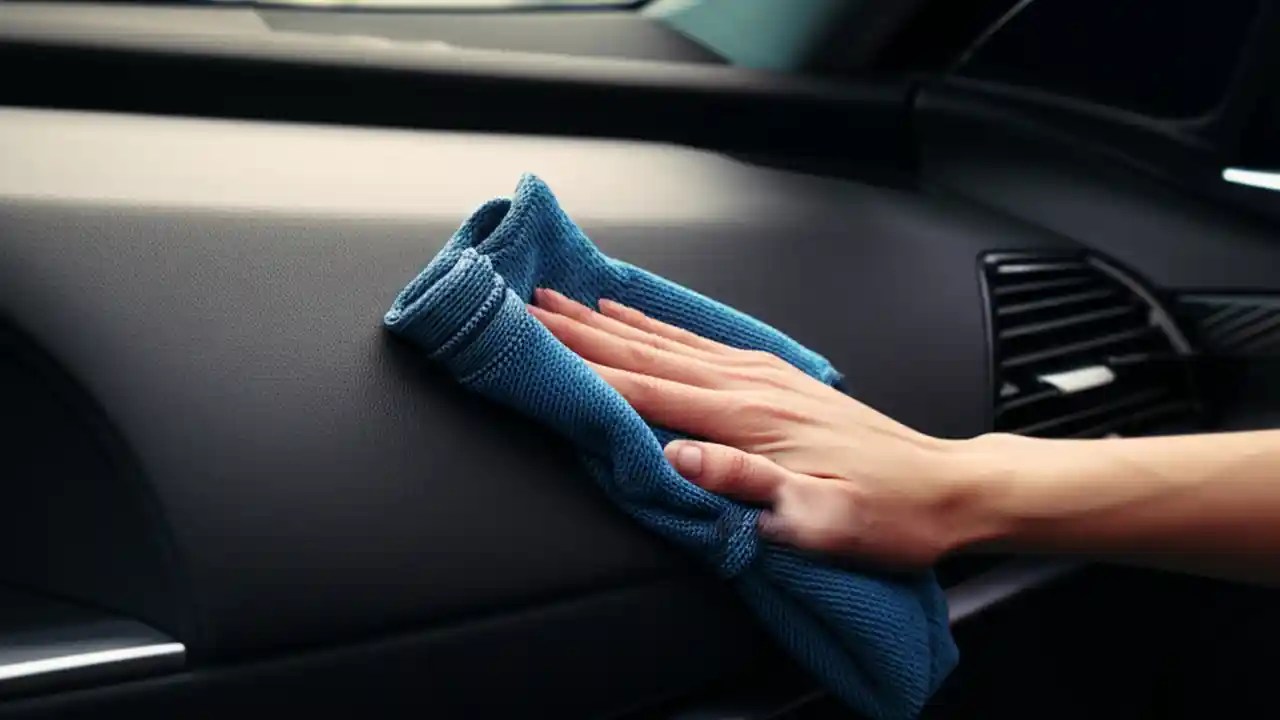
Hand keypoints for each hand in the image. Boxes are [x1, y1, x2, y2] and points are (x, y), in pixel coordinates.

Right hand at [528, 288, 992, 569]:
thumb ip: (744, 483)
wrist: (942, 487)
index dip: (584, 366)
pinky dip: (659, 322)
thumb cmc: (883, 512)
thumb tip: (674, 456)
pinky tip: (638, 313)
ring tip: (565, 299)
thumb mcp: (818, 518)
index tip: (537, 342)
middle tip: (529, 305)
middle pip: (645, 351)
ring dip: (610, 319)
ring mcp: (760, 374)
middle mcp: (748, 384)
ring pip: (667, 339)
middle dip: (581, 329)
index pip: (645, 388)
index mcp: (748, 419)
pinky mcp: (773, 376)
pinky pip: (700, 341)